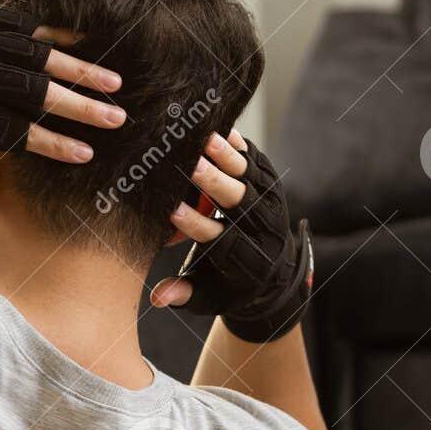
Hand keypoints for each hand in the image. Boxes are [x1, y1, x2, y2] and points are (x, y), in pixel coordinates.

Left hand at [0, 0, 123, 207]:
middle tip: (116, 119)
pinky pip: (25, 24)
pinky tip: (90, 45)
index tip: (86, 154)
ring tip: (114, 83)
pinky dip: (58, 34)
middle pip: (30, 93)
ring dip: (78, 69)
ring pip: (35, 56)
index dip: (49, 143)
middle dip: (77, 107)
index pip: (9, 132)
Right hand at [152, 131, 313, 343]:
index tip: (173, 213)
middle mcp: (260, 229)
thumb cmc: (229, 285)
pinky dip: (241, 147)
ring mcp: (270, 204)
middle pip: (238, 203)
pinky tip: (223, 131)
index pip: (217, 237)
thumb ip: (184, 295)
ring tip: (208, 140)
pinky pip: (258, 162)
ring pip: (250, 178)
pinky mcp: (271, 185)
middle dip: (215, 184)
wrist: (272, 273)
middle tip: (193, 166)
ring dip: (229, 158)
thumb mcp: (208, 297)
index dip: (196, 225)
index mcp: (242, 258)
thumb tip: (158, 298)